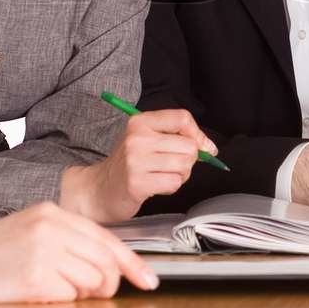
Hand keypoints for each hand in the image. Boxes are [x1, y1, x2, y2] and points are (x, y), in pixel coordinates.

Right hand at [0, 202, 157, 307]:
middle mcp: (51, 227)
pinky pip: (69, 296)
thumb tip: (109, 267)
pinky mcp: (35, 277)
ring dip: (81, 294)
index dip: (132, 263)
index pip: (107, 238)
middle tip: (96, 293)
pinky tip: (38, 293)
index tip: (148, 280)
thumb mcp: (33, 231)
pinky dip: (60, 301)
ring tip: (54, 288)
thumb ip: (70, 241)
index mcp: (53, 213)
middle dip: (108, 284)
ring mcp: (44, 251)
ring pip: (92, 281)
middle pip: (106, 262)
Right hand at [60, 109, 215, 222]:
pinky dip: (171, 187)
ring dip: (180, 175)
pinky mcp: (137, 183)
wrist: (99, 189)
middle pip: (188, 146)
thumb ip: (176, 138)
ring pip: (184, 165)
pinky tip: (156, 185)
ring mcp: (136, 161)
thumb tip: (208, 148)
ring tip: (162, 175)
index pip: (182, 118)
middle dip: (189, 160)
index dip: (198, 134)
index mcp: (140, 122)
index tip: (204, 147)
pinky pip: (174, 183)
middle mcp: (137, 138)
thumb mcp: (147, 140)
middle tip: (172, 166)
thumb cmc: (129, 165)